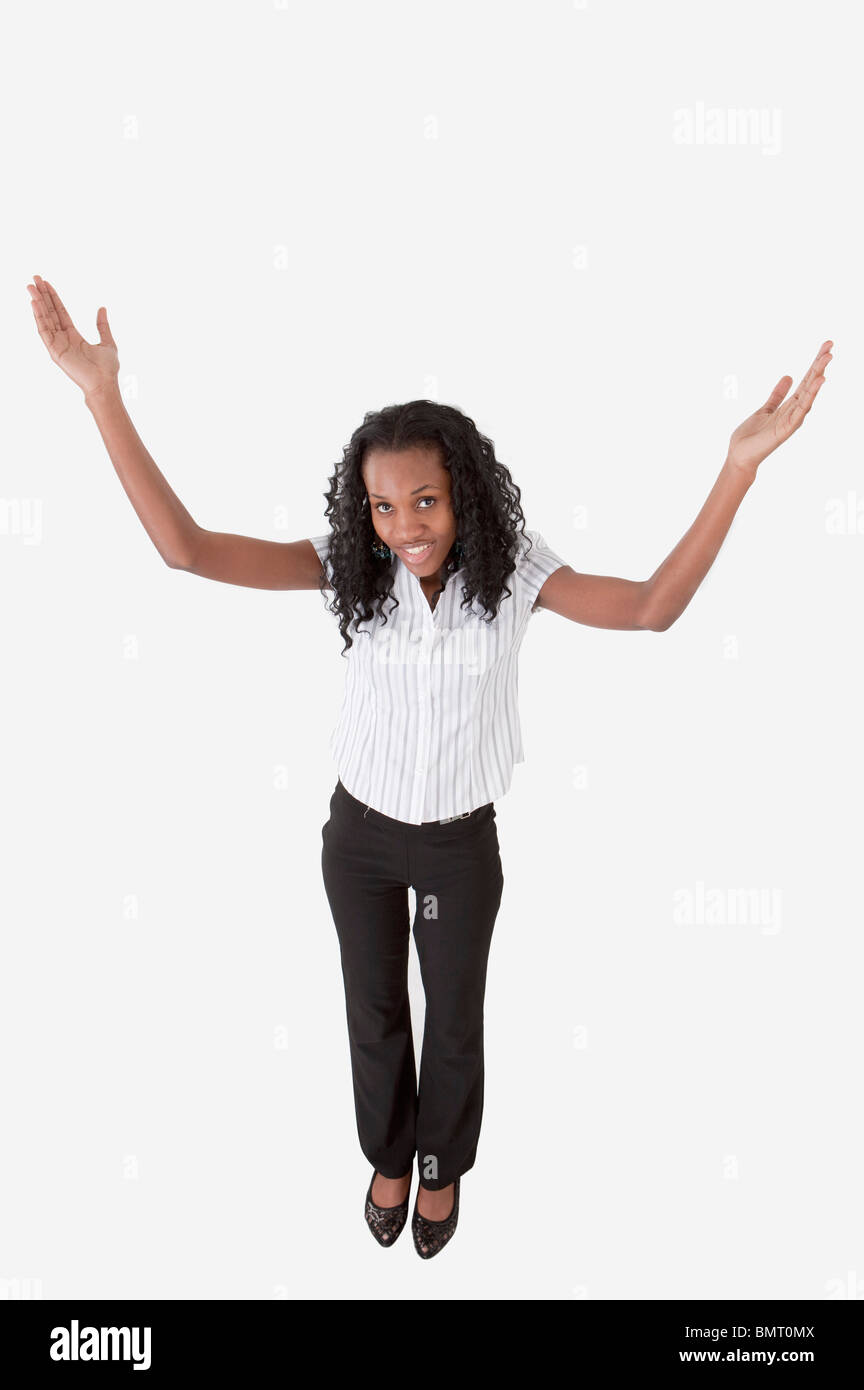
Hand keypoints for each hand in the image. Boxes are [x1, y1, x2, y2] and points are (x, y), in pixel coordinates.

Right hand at [27, 274, 119, 404]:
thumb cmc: (107, 368)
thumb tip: (102, 308)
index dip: (53, 297)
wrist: (104, 383)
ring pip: (45, 319)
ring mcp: (57, 344)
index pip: (60, 312)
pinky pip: (44, 331)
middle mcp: (63, 338)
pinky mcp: (54, 351)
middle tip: (35, 278)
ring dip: (37, 302)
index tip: (46, 283)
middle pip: (50, 312)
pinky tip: (34, 304)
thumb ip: (102, 325)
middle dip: (42, 295)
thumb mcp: (107, 341)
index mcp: (74, 336)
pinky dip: (39, 317)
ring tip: (31, 286)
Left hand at [726, 340, 832, 479]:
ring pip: (808, 394)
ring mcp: (791, 420)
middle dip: (819, 365)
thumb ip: (777, 395)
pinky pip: (801, 410)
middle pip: (809, 384)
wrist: (739, 456)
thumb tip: (788, 376)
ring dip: (818, 376)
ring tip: (827, 358)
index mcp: (789, 405)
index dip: (814, 364)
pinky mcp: (786, 429)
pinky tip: (818, 382)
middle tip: (830, 346)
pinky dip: (810, 396)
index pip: (806, 381)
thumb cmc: (751, 436)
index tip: (825, 347)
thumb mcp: (765, 408)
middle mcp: (794, 411)